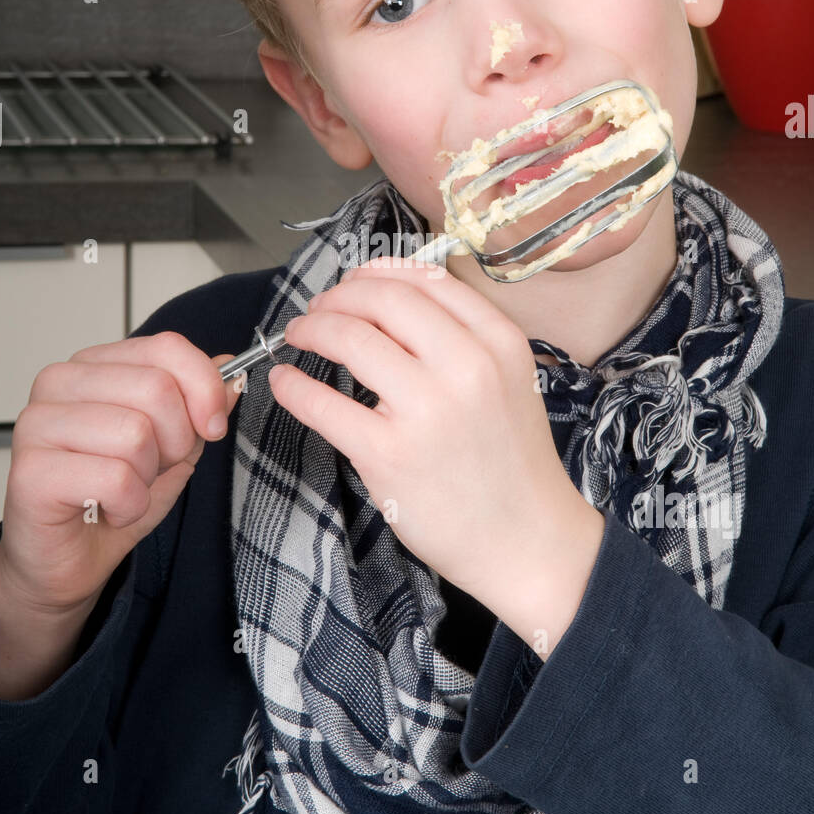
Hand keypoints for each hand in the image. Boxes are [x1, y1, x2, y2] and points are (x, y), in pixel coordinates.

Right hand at [0, 332, 242, 612]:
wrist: (70, 559)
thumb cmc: (114, 497)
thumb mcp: (175, 445)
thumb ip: (201, 405)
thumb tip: (229, 371)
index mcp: (94, 365)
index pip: (166, 347)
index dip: (205, 389)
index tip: (213, 426)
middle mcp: (59, 382)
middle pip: (156, 388)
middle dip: (176, 441)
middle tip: (151, 469)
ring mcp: (37, 423)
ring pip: (136, 434)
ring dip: (148, 477)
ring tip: (123, 490)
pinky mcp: (30, 471)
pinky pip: (116, 479)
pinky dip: (129, 505)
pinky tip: (107, 510)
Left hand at [269, 256, 590, 611]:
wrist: (527, 541)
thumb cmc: (512, 463)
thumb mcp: (509, 381)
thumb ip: (463, 338)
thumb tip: (392, 297)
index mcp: (499, 342)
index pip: (427, 280)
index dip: (378, 272)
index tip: (355, 280)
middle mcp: (467, 367)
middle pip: (383, 299)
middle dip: (339, 295)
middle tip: (318, 307)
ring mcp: (427, 411)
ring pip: (351, 339)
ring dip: (313, 328)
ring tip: (299, 335)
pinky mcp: (390, 455)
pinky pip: (324, 404)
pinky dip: (294, 386)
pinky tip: (285, 381)